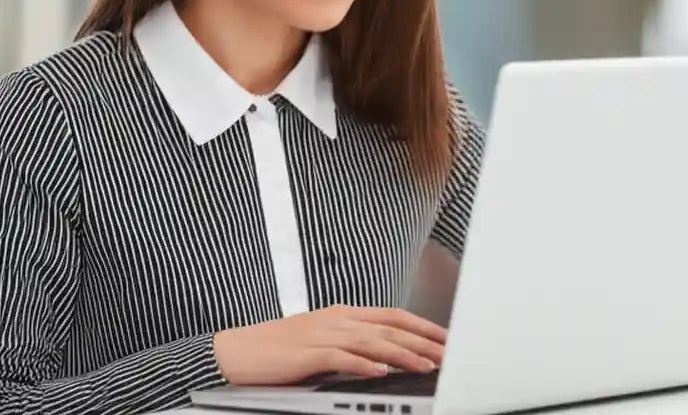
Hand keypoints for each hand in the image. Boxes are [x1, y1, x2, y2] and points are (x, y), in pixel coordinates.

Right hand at [212, 304, 447, 385]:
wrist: (236, 351)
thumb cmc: (279, 350)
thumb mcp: (323, 341)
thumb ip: (353, 345)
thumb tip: (386, 360)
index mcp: (344, 314)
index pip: (395, 316)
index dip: (424, 326)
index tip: (448, 338)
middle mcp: (339, 319)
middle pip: (391, 328)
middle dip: (425, 341)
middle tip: (451, 353)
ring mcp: (323, 334)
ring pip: (373, 341)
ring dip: (404, 354)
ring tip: (427, 365)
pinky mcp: (307, 353)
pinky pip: (341, 358)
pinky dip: (364, 365)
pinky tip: (381, 373)